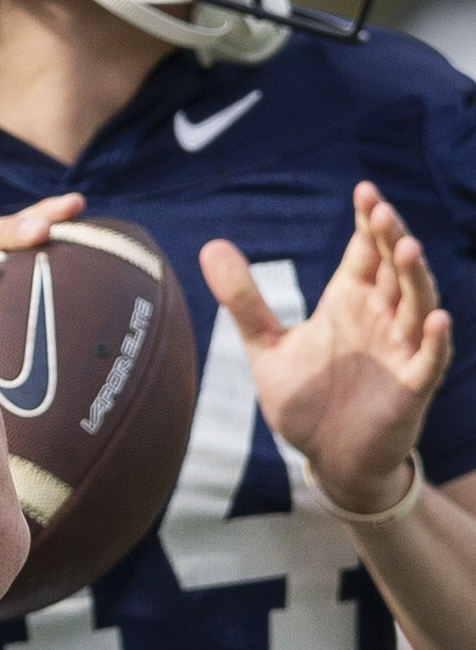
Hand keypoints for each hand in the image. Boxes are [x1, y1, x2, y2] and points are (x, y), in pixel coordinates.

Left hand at [201, 182, 452, 512]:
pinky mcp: (412, 388)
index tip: (364, 191)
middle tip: (380, 209)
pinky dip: (436, 340)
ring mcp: (400, 352)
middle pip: (393, 269)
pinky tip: (437, 319)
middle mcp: (379, 319)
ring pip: (417, 305)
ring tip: (405, 247)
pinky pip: (430, 360)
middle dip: (389, 239)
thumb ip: (243, 299)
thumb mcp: (266, 345)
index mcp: (348, 302)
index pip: (364, 252)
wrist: (327, 458)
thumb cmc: (305, 399)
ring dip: (415, 278)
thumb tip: (211, 245)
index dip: (367, 223)